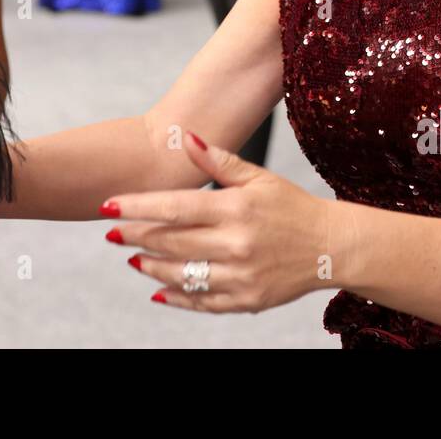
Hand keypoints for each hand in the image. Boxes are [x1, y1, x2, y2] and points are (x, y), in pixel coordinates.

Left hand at [99, 132, 330, 312]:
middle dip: (136, 237)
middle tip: (111, 233)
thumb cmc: (292, 207)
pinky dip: (176, 298)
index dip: (137, 207)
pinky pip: (202, 302)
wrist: (332, 247)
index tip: (108, 205)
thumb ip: (218, 161)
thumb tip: (184, 137)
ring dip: (151, 267)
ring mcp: (241, 276)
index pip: (175, 207)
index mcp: (236, 208)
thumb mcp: (258, 177)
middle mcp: (236, 243)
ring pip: (181, 275)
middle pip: (172, 242)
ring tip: (132, 258)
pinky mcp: (246, 301)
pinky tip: (157, 289)